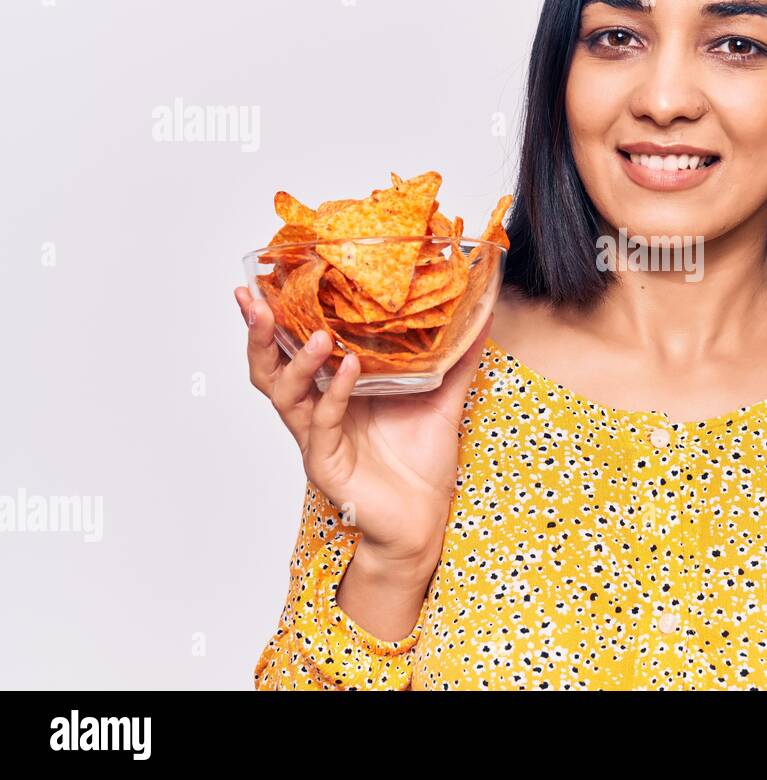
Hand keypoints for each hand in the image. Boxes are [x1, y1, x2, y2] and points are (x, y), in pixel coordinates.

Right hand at [234, 285, 491, 574]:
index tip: (265, 277)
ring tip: (318, 334)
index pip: (292, 346)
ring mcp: (317, 437)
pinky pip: (324, 421)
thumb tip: (483, 315)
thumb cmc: (421, 464)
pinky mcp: (326, 463)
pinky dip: (335, 393)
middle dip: (258, 332)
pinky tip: (348, 368)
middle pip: (269, 366)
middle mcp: (317, 411)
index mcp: (334, 391)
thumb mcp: (441, 400)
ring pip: (286, 394)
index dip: (276, 315)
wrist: (424, 520)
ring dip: (297, 360)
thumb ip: (456, 359)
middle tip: (252, 298)